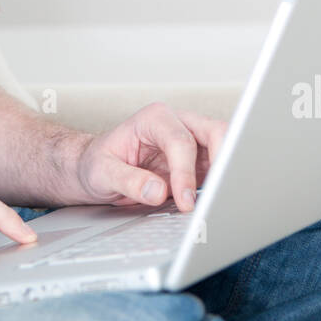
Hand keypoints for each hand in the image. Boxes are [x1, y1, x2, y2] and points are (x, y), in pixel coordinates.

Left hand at [75, 104, 228, 212]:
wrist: (95, 169)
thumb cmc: (97, 163)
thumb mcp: (102, 172)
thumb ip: (128, 181)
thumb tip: (157, 191)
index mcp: (154, 118)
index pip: (181, 141)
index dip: (185, 172)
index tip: (185, 200)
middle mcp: (178, 124)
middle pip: (215, 133)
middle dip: (222, 161)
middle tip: (216, 195)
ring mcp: (192, 142)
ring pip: (226, 149)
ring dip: (226, 174)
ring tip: (220, 201)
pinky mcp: (199, 163)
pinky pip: (221, 169)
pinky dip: (222, 184)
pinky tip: (216, 202)